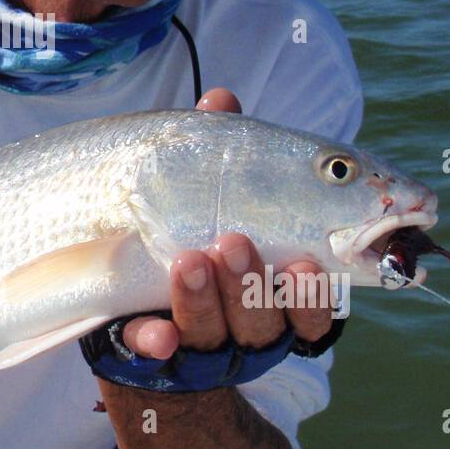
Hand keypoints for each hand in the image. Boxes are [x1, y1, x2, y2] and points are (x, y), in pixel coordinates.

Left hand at [122, 88, 333, 360]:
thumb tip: (220, 97)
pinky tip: (157, 336)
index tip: (308, 265)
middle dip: (253, 284)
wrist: (135, 298)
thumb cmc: (195, 229)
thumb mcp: (208, 190)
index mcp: (277, 286)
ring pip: (216, 332)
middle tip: (234, 242)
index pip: (311, 299)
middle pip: (266, 319)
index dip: (315, 292)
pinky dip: (156, 341)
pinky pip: (152, 351)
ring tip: (189, 259)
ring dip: (206, 298)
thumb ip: (219, 150)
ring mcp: (201, 337)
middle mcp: (248, 321)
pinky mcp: (150, 344)